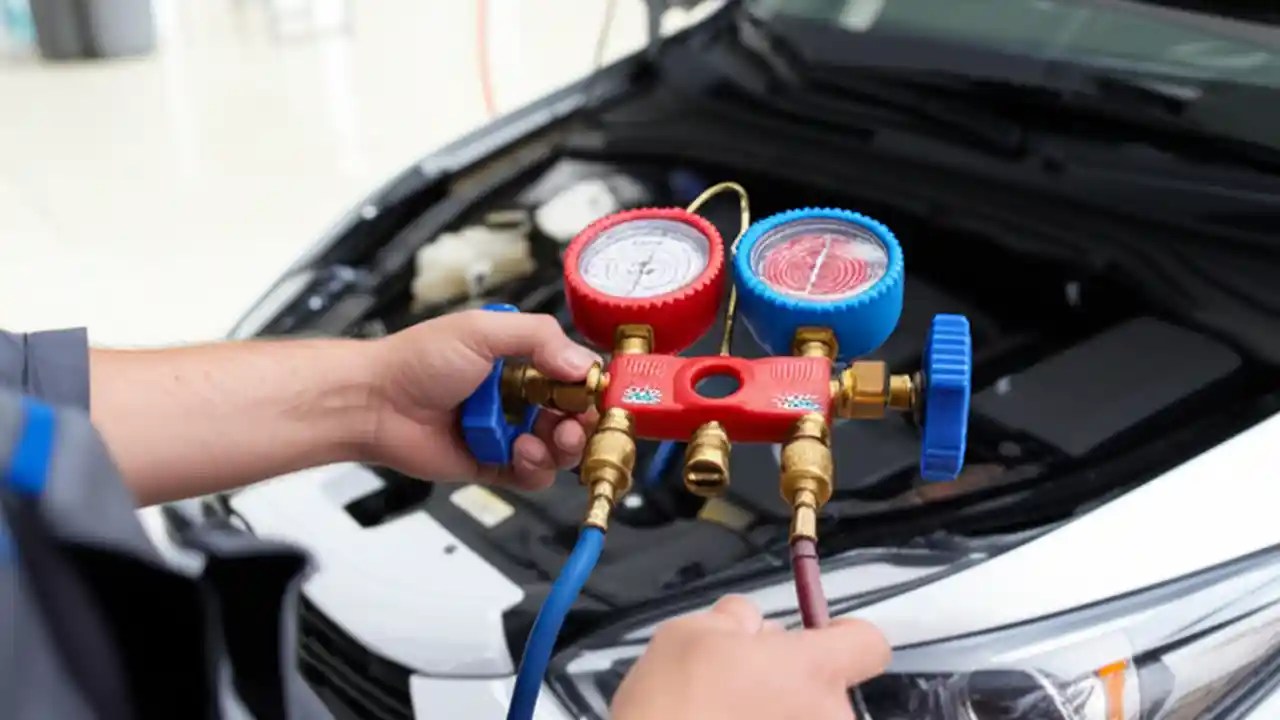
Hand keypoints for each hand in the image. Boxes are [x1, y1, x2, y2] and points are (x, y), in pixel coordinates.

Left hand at [368, 309, 599, 488]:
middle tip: (577, 422)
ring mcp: (508, 432)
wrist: (375, 403)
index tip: (601, 394)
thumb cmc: (416, 361)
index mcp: (521, 359)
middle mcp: (519, 396)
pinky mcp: (494, 465)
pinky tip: (520, 451)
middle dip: (583, 421)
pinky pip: (532, 475)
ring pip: (559, 449)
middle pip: (575, 416)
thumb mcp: (482, 331)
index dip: (592, 387)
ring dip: (562, 446)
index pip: (575, 374)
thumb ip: (539, 338)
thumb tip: (584, 364)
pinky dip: (534, 467)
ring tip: (548, 437)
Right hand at [611, 596, 890, 719]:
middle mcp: (829, 718)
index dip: (841, 637)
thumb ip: (733, 619)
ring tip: (725, 717)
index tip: (810, 639)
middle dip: (792, 684)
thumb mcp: (689, 632)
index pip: (869, 644)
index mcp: (813, 670)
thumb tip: (748, 624)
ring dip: (775, 717)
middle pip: (829, 690)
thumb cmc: (672, 706)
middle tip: (739, 685)